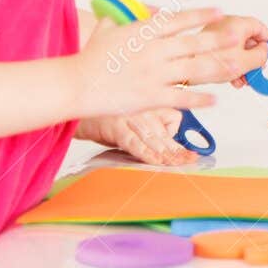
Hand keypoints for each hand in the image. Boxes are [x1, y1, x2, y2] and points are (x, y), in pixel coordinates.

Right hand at [70, 6, 254, 118]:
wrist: (75, 84)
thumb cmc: (90, 57)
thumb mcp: (110, 28)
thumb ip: (130, 18)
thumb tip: (143, 9)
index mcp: (144, 32)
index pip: (179, 20)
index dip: (201, 15)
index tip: (220, 11)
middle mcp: (154, 51)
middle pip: (195, 43)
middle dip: (220, 40)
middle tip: (239, 37)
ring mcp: (155, 74)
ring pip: (195, 69)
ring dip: (219, 68)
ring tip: (238, 67)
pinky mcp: (151, 96)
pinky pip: (182, 97)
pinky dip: (200, 99)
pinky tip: (214, 99)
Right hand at [76, 110, 195, 165]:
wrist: (76, 103)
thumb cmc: (103, 111)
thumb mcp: (131, 113)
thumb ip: (148, 124)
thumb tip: (165, 142)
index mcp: (150, 101)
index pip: (175, 118)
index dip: (181, 137)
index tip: (191, 151)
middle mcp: (143, 107)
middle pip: (166, 132)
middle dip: (178, 150)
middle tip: (190, 161)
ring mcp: (130, 116)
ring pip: (154, 139)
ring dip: (167, 155)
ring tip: (178, 165)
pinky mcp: (116, 126)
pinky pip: (136, 143)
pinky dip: (147, 154)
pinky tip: (157, 162)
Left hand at [197, 14, 267, 88]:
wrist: (181, 71)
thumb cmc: (208, 63)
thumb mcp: (246, 62)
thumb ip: (262, 55)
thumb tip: (265, 52)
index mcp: (236, 23)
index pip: (260, 27)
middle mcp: (223, 24)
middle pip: (248, 38)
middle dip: (255, 56)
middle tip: (260, 67)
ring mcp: (212, 33)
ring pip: (236, 47)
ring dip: (244, 64)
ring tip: (246, 78)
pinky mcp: (204, 44)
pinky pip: (224, 51)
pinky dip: (232, 64)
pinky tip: (233, 78)